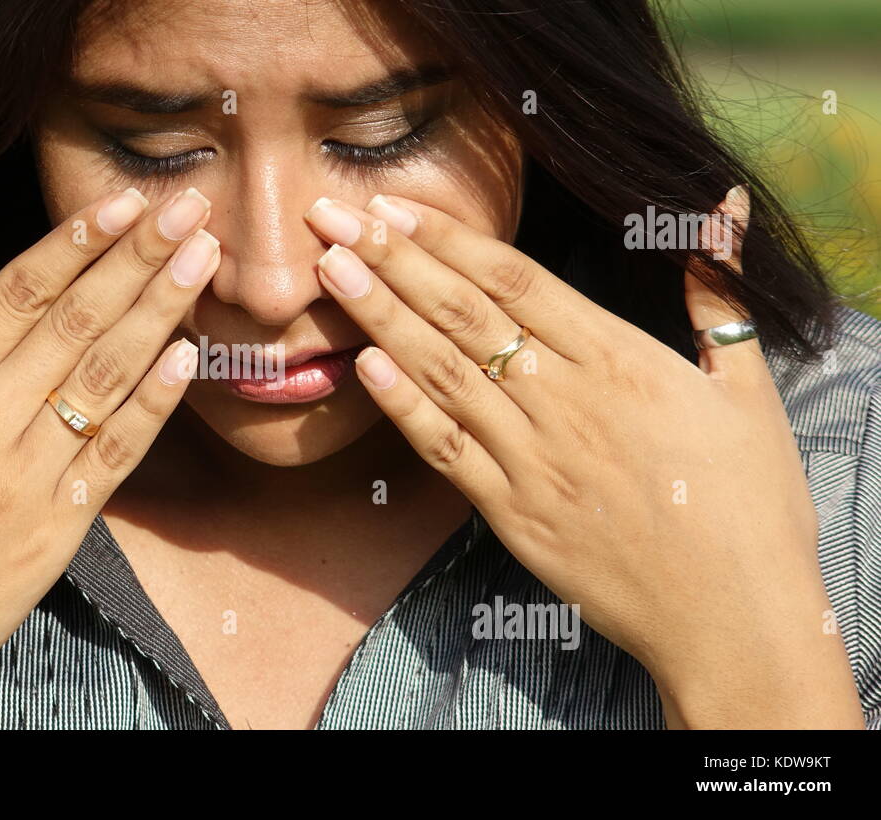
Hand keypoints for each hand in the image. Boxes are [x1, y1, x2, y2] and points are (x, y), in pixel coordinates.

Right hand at [0, 187, 218, 727]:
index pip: (16, 294)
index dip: (76, 242)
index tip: (125, 202)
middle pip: (75, 322)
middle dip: (137, 257)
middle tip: (190, 207)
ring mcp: (25, 475)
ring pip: (105, 377)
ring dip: (160, 312)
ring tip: (203, 259)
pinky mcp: (58, 526)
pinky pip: (116, 453)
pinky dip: (155, 404)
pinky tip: (190, 356)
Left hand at [303, 189, 863, 727]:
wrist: (734, 616)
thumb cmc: (751, 503)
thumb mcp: (749, 388)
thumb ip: (717, 295)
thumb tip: (717, 206)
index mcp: (620, 357)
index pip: (514, 278)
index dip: (445, 237)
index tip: (391, 204)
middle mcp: (566, 398)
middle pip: (462, 313)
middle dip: (391, 259)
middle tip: (330, 218)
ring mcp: (532, 457)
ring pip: (442, 371)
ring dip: (380, 317)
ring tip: (330, 272)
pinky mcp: (512, 512)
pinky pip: (446, 450)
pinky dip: (402, 407)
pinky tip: (361, 367)